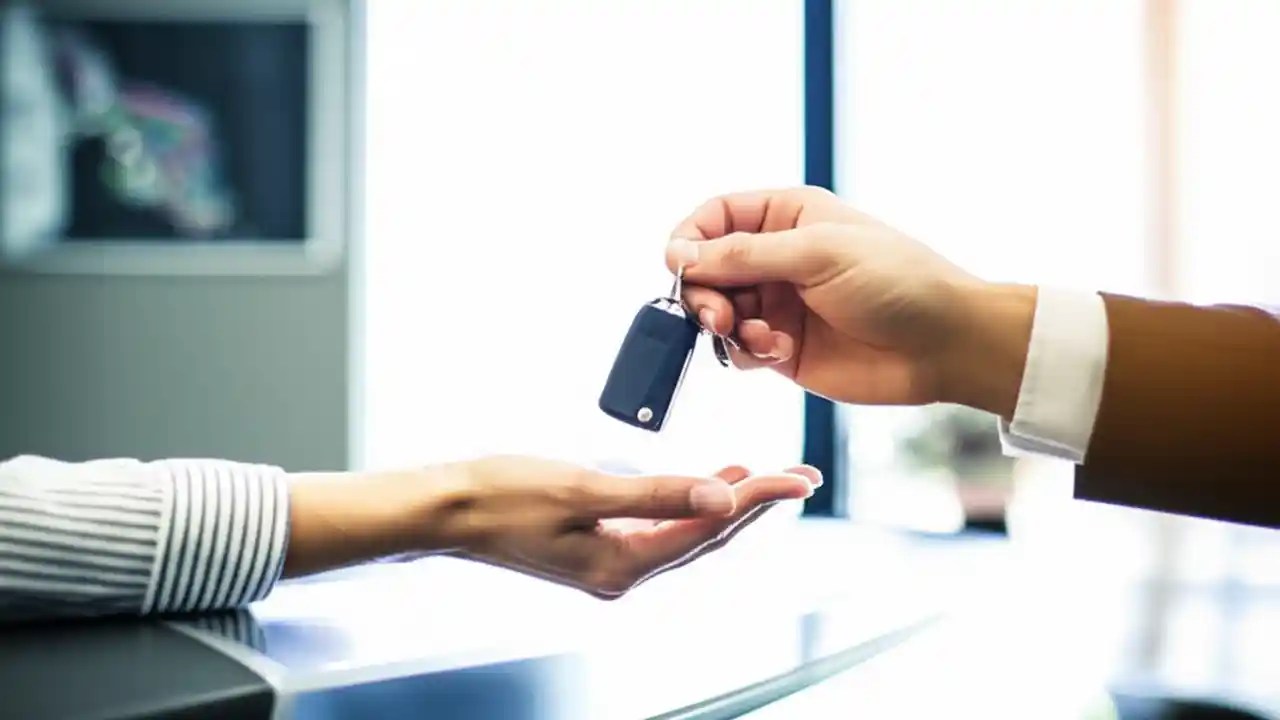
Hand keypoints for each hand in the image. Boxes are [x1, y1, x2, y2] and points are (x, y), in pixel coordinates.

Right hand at [284, 456, 818, 598]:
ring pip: (686, 534)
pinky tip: (702, 484)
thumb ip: (656, 494)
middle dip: (754, 506)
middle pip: (706, 537)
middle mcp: (622, 573)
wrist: (446, 510)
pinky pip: (659, 529)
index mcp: (623, 565)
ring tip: (762, 478)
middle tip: (798, 477)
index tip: (798, 476)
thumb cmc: (503, 495)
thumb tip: (721, 499)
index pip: (709, 528)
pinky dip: (687, 505)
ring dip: (724, 505)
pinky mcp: (595, 547)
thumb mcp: (583, 489)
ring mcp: (608, 564)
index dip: (758, 499)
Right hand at [665, 186, 1035, 418]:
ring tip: (755, 337)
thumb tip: (683, 256)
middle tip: (717, 317)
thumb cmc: (896, 282)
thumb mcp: (818, 254)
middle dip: (702, 293)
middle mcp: (777, 258)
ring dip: (725, 326)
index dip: (689, 240)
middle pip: (707, 269)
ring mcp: (779, 304)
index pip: (715, 218)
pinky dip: (746, 352)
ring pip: (717, 312)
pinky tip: (779, 352)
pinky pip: (739, 350)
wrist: (944, 345)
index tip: (679, 266)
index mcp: (787, 217)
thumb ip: (746, 255)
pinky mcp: (783, 347)